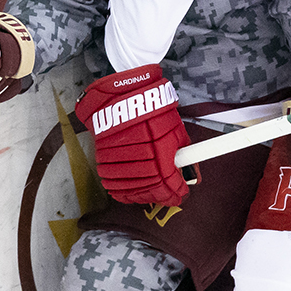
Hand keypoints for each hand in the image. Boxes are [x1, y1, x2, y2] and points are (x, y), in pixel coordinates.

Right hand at [77, 64, 190, 205]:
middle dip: (158, 196)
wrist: (124, 94)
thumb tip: (188, 171)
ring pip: (128, 186)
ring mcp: (120, 156)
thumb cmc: (154, 110)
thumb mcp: (174, 130)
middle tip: (164, 196)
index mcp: (160, 150)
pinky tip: (127, 190)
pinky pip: (110, 179)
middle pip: (148, 189)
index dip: (174, 193)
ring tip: (147, 195)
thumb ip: (181, 152)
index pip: (168, 183)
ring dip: (138, 194)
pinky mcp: (103, 154)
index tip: (179, 196)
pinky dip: (120, 188)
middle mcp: (139, 156)